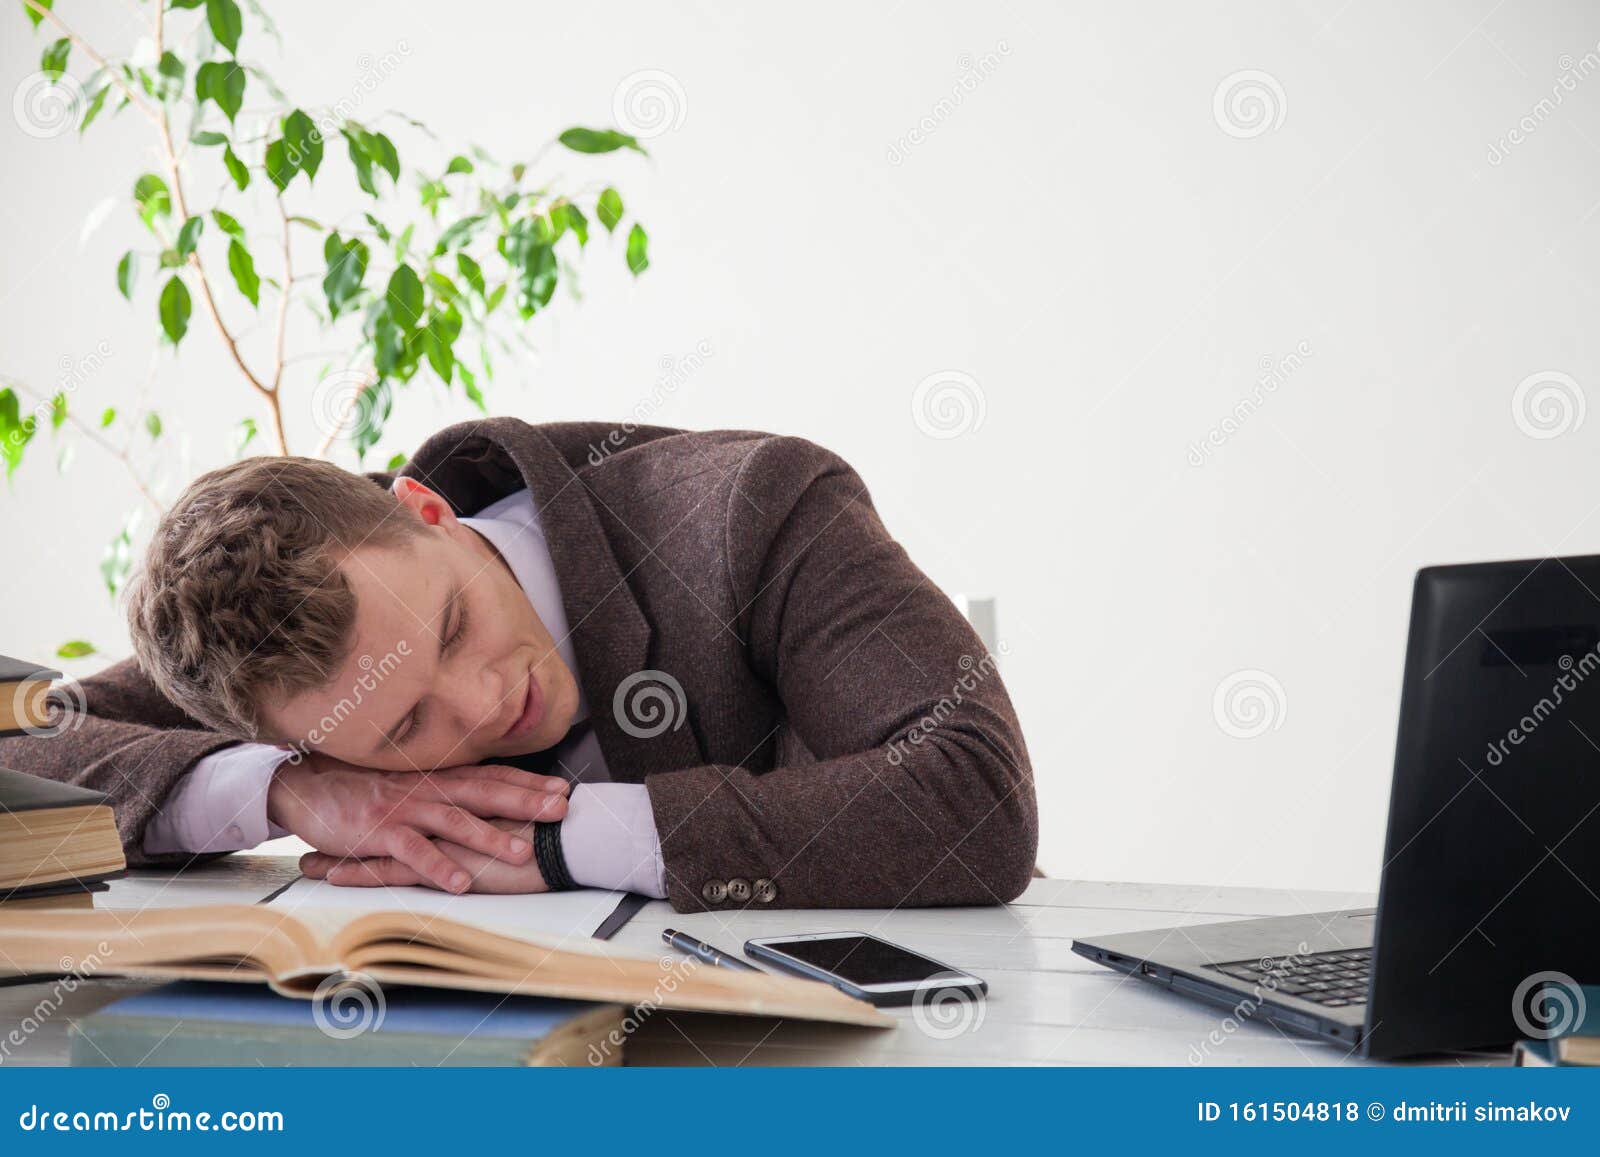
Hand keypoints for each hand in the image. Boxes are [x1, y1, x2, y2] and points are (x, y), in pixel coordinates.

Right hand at [268, 753, 568, 892]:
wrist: (304, 786)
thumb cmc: (360, 790)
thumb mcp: (408, 787)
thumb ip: (441, 792)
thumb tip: (481, 800)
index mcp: (435, 777)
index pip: (490, 775)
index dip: (527, 781)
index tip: (563, 788)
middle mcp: (425, 788)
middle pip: (484, 791)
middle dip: (526, 799)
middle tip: (562, 809)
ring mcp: (403, 809)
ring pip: (454, 820)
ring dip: (490, 835)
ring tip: (522, 851)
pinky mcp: (377, 832)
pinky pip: (413, 851)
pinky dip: (438, 866)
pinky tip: (460, 883)